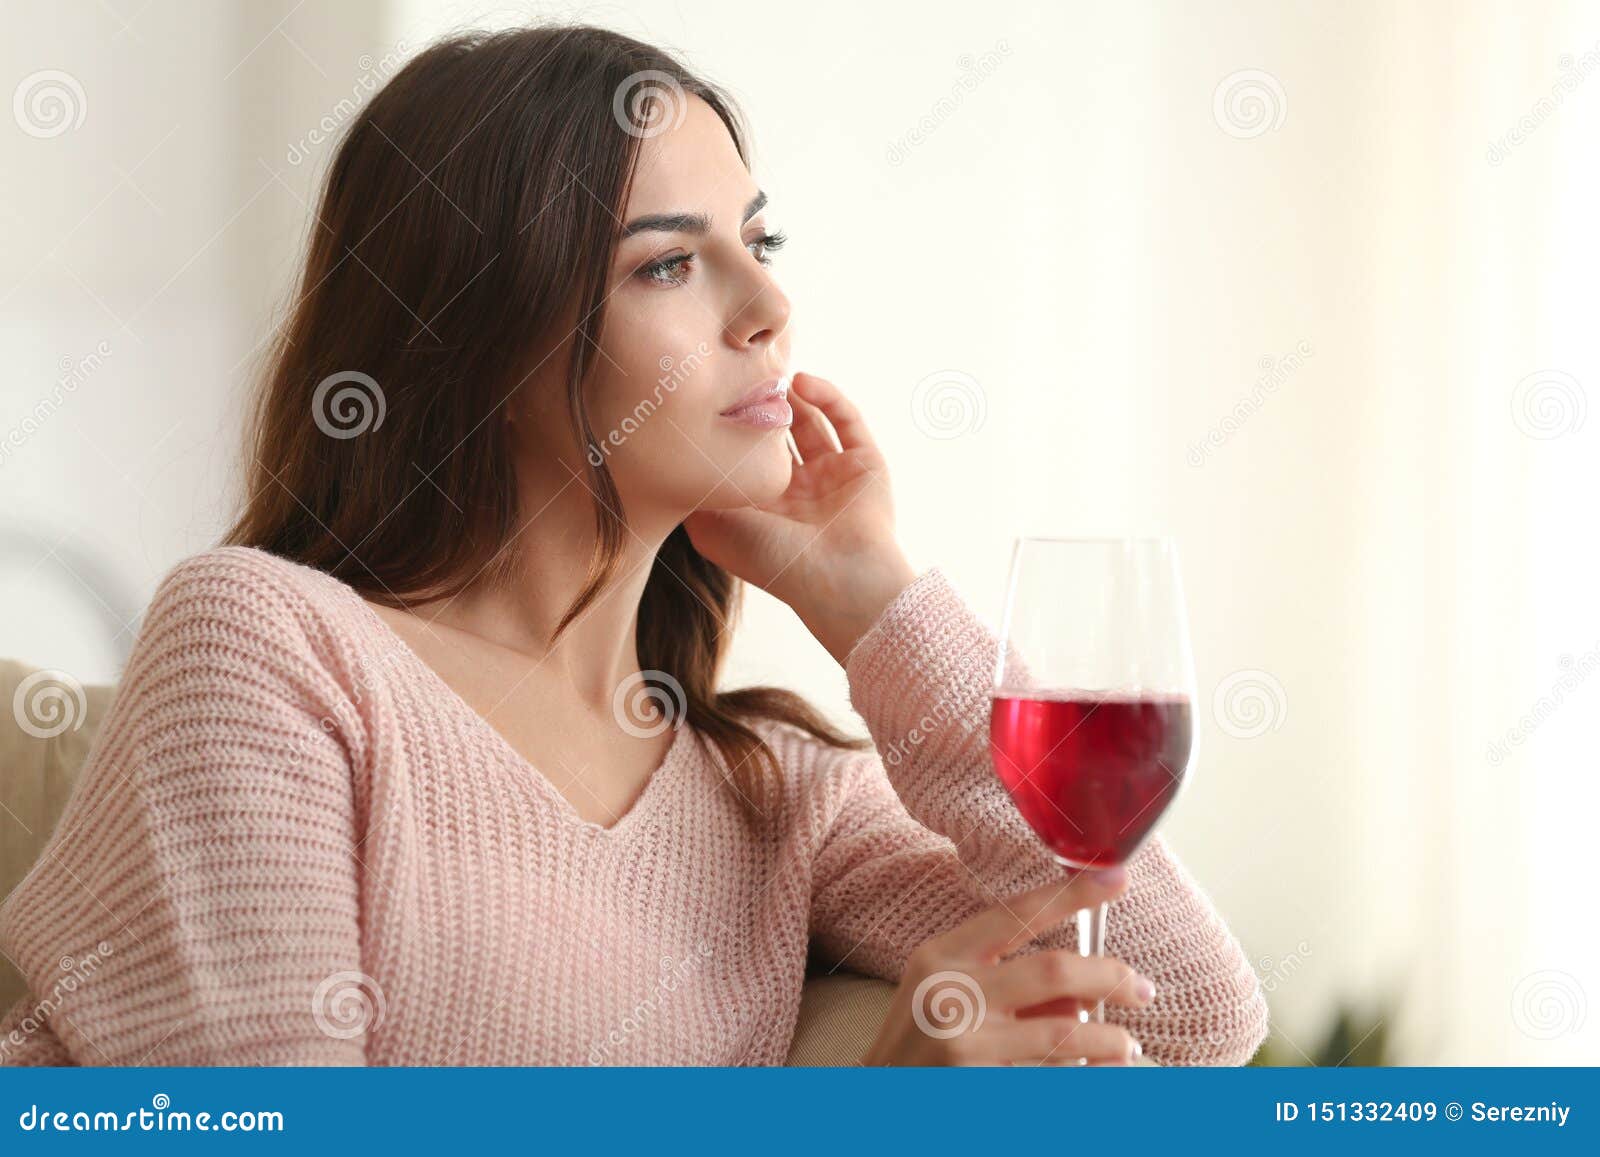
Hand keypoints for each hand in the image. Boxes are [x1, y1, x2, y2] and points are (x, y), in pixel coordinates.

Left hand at [683, 372, 916, 664]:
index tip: (712, 395)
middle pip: (780, 434)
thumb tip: (672, 455)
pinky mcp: (866, 463)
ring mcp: (835, 476)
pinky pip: (847, 419)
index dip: (732, 425)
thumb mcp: (711, 527)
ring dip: (793, 396)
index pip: (747, 456)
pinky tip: (802, 381)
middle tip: (743, 376)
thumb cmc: (770, 557)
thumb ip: (693, 491)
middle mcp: (801, 491)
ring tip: (771, 374)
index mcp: (767, 508)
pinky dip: (828, 395)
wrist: (835, 579)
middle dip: (763, 405)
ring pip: (813, 420)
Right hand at [860, 869, 1153, 1065]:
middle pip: (1053, 972)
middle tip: (1141, 987)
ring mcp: (963, 1043)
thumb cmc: (916, 1041)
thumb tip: (1084, 990)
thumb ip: (1007, 980)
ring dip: (1107, 1037)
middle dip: (1110, 976)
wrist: (874, 1100)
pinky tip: (1101, 1074)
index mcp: (942, 955)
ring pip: (1063, 1031)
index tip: (1115, 878)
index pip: (1017, 913)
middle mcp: (950, 993)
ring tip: (1126, 1046)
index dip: (1071, 894)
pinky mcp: (976, 1084)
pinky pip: (1051, 1075)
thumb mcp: (948, 992)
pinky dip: (1085, 1074)